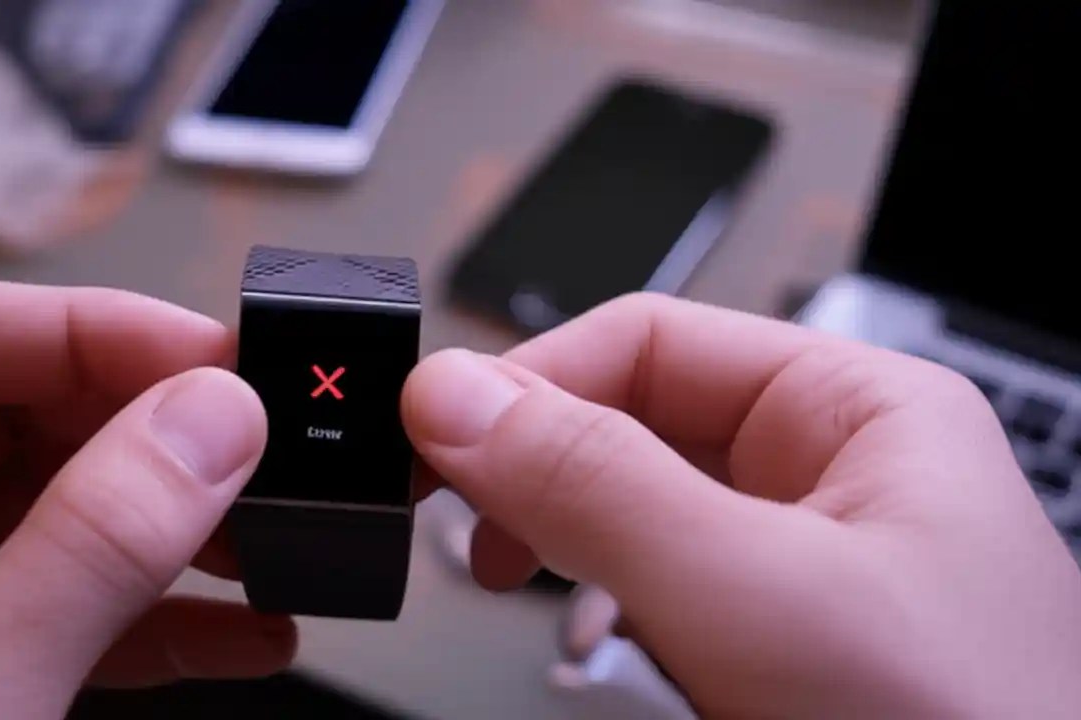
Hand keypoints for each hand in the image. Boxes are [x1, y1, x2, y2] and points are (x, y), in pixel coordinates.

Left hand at [0, 280, 294, 719]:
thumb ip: (87, 548)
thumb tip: (214, 420)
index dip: (91, 334)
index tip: (216, 364)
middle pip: (16, 418)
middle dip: (154, 441)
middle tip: (259, 456)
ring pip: (54, 512)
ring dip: (174, 532)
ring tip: (270, 548)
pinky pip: (62, 610)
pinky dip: (156, 619)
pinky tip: (242, 633)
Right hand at [403, 293, 1080, 718]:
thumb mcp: (754, 597)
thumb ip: (596, 486)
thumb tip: (459, 399)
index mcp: (859, 415)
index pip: (651, 343)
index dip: (535, 383)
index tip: (440, 442)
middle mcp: (830, 482)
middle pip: (633, 431)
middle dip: (552, 486)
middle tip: (476, 536)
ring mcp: (802, 573)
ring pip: (634, 524)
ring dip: (584, 571)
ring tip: (569, 622)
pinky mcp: (774, 654)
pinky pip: (658, 606)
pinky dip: (617, 631)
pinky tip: (621, 665)